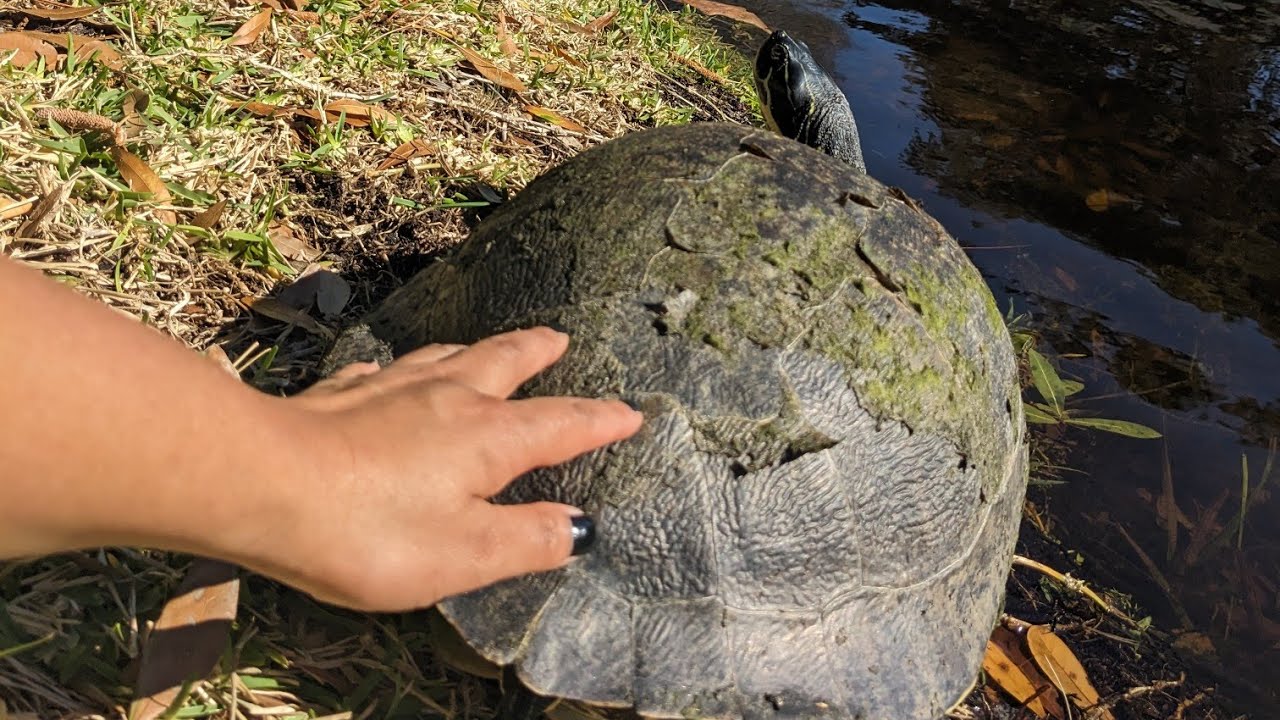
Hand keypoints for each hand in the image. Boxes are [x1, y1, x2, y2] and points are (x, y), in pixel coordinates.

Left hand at [244, 327, 641, 611]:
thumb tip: (579, 529)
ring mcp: (390, 388)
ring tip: (490, 347)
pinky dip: (404, 370)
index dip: (600, 420)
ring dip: (479, 350)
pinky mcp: (341, 394)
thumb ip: (526, 540)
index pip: (562, 424)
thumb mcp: (464, 554)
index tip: (631, 413)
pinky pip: (386, 371)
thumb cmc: (369, 530)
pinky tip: (389, 373)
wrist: (260, 482)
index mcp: (488, 438)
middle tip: (559, 339)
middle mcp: (447, 398)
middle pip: (505, 363)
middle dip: (538, 353)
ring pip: (448, 357)